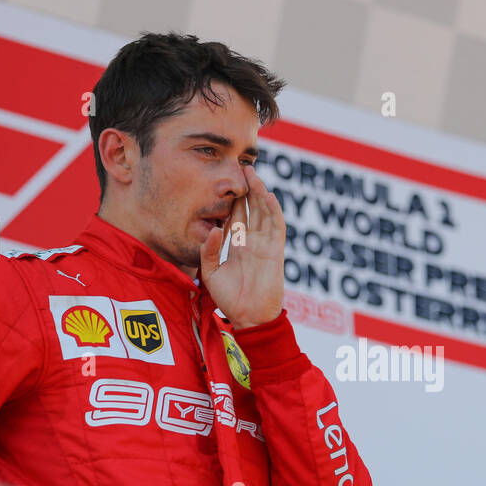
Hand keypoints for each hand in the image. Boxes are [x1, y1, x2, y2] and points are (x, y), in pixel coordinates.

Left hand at [198, 164, 284, 328]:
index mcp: (237, 245)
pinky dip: (273, 211)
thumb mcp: (210, 273)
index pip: (236, 216)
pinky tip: (268, 195)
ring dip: (260, 193)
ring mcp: (265, 245)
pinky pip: (276, 227)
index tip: (227, 180)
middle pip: (251, 209)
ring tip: (253, 173)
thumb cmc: (230, 300)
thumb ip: (209, 251)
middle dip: (247, 189)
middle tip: (242, 167)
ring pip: (264, 213)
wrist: (249, 318)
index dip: (233, 198)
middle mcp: (252, 242)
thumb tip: (213, 229)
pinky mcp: (275, 251)